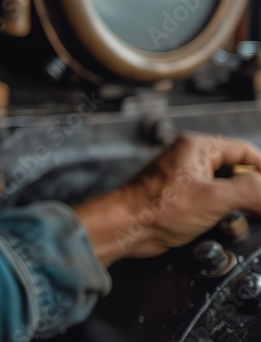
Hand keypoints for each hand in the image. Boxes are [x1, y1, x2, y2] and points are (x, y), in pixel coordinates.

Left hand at [73, 133, 260, 266]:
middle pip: (238, 170)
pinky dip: (224, 213)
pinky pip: (214, 202)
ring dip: (238, 205)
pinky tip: (224, 225)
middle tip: (256, 208)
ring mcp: (186, 179)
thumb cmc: (157, 208)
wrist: (127, 227)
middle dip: (252, 191)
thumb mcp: (215, 198)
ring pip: (228, 189)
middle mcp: (191, 159)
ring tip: (241, 217)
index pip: (245, 152)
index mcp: (198, 147)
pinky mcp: (182, 198)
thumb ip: (251, 192)